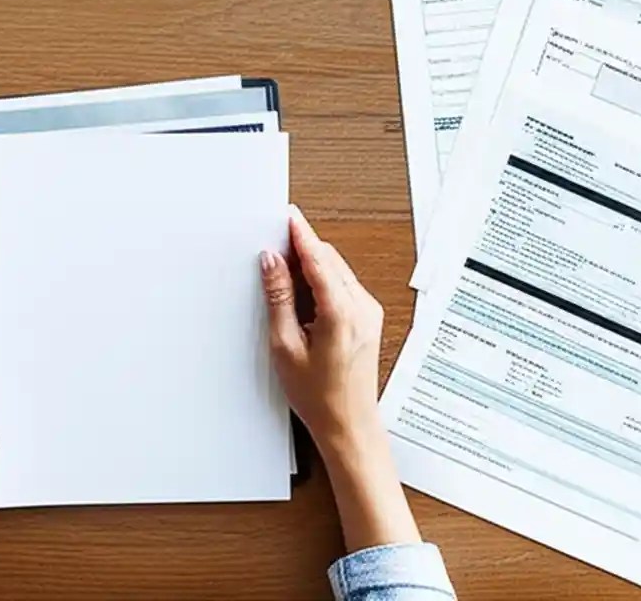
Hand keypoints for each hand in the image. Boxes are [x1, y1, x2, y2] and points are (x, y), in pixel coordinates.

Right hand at [260, 206, 384, 446]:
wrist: (349, 424)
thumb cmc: (320, 396)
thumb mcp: (285, 346)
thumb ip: (279, 298)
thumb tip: (271, 263)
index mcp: (342, 313)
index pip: (319, 260)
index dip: (301, 234)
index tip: (288, 216)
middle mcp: (362, 308)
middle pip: (330, 261)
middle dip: (303, 249)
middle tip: (274, 246)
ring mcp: (369, 313)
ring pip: (337, 271)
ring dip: (312, 266)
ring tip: (283, 277)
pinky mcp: (368, 318)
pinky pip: (343, 286)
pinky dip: (322, 281)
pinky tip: (303, 295)